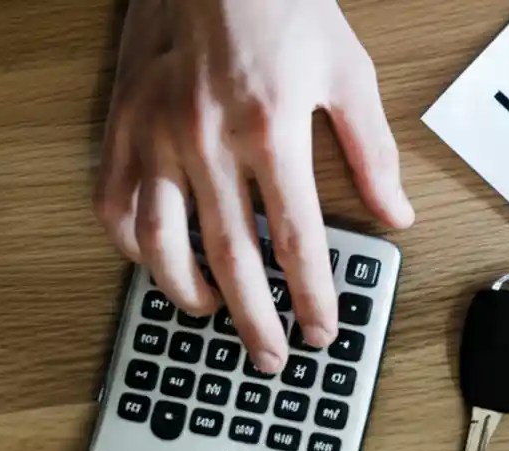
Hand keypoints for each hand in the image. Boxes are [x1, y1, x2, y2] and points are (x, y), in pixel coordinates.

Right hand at [94, 0, 414, 372]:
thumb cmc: (279, 3)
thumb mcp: (347, 71)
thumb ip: (372, 152)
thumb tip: (395, 215)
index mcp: (271, 129)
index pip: (297, 242)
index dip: (312, 298)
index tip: (321, 332)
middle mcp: (208, 141)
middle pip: (230, 261)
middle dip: (255, 322)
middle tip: (271, 357)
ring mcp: (156, 135)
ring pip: (160, 244)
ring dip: (188, 292)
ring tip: (213, 314)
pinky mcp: (122, 125)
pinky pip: (113, 204)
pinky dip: (131, 245)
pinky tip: (155, 260)